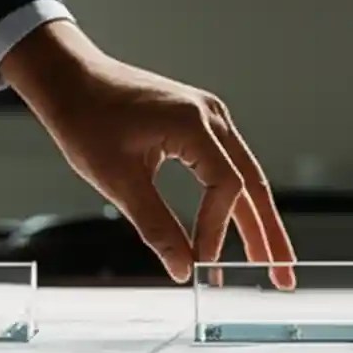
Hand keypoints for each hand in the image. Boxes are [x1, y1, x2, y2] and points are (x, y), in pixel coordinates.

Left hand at [0, 21, 296, 287]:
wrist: (69, 79)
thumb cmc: (86, 120)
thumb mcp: (118, 180)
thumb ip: (155, 226)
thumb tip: (182, 268)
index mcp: (194, 123)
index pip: (225, 187)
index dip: (217, 230)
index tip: (204, 264)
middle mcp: (211, 116)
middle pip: (254, 183)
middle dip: (269, 233)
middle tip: (283, 274)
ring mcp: (209, 117)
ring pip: (245, 177)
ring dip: (258, 220)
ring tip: (271, 260)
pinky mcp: (198, 123)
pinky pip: (227, 167)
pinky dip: (235, 201)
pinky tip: (241, 228)